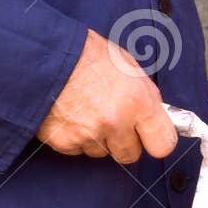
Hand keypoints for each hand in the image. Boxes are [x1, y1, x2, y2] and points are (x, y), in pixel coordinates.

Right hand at [37, 30, 176, 164]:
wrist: (44, 52)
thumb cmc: (88, 54)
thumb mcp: (129, 68)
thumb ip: (145, 98)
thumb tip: (158, 118)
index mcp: (138, 102)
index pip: (163, 145)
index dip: (157, 141)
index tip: (152, 136)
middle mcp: (115, 122)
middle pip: (130, 155)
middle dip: (124, 142)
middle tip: (114, 121)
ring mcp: (88, 134)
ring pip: (101, 152)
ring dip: (97, 138)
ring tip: (86, 110)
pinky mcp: (62, 141)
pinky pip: (76, 149)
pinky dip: (74, 137)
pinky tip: (70, 115)